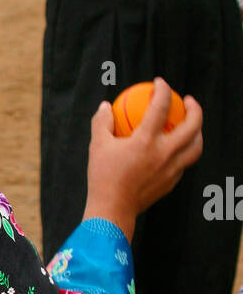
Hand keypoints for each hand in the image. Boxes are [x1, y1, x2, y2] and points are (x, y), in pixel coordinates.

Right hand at [84, 78, 203, 238]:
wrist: (113, 210)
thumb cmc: (102, 177)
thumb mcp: (97, 146)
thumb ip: (102, 122)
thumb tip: (105, 106)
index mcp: (146, 141)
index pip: (161, 106)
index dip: (162, 90)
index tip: (159, 83)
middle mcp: (164, 153)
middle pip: (192, 125)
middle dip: (194, 109)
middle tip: (188, 101)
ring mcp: (171, 169)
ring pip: (195, 147)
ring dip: (197, 133)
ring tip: (190, 127)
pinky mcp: (171, 182)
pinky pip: (183, 163)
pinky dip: (182, 152)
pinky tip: (175, 151)